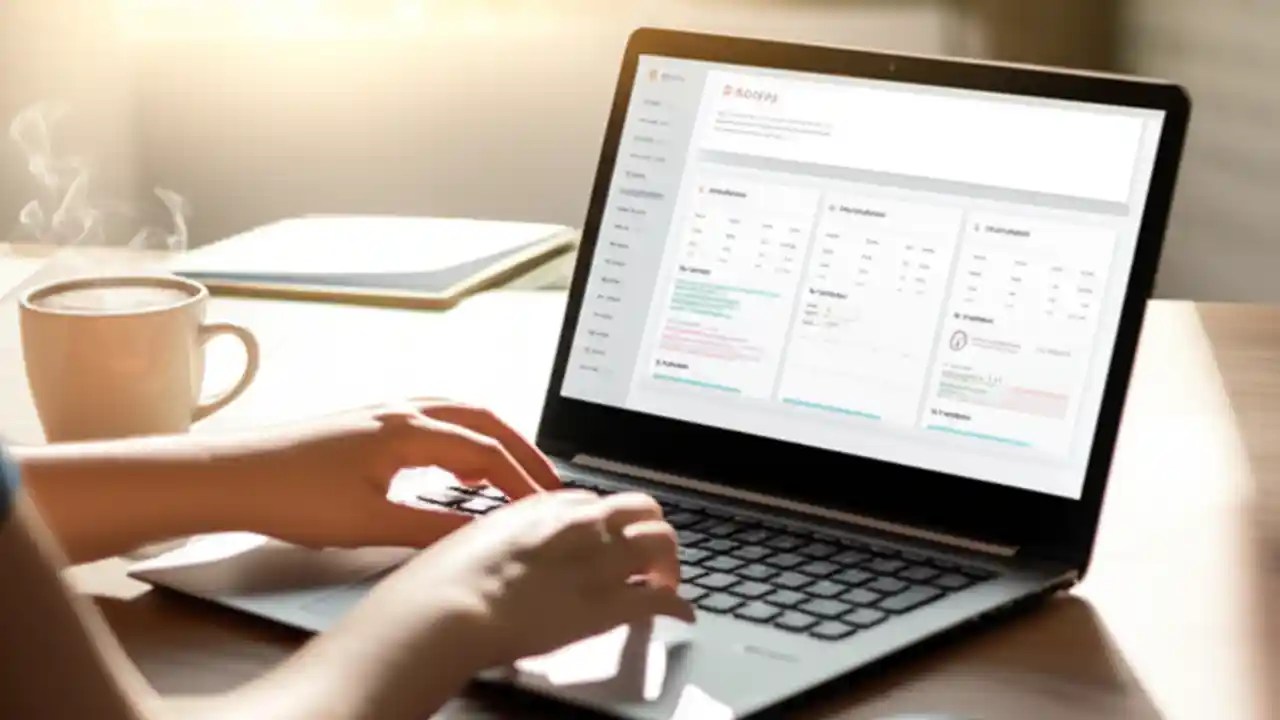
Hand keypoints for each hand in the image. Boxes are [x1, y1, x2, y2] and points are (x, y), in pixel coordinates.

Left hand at [242, 399, 560, 548]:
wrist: (232, 475)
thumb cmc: (292, 495)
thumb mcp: (369, 522)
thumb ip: (431, 527)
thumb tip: (481, 535)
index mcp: (409, 430)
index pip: (486, 451)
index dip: (522, 480)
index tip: (547, 506)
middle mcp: (403, 411)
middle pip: (483, 420)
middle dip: (522, 450)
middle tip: (549, 481)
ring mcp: (385, 413)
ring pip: (460, 415)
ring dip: (494, 439)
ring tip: (515, 471)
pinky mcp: (370, 425)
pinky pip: (437, 420)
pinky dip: (465, 438)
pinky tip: (459, 464)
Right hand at [357, 489, 694, 670]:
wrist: (449, 609)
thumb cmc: (446, 579)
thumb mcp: (477, 536)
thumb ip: (508, 536)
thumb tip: (515, 550)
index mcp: (546, 504)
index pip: (596, 502)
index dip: (605, 524)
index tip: (605, 541)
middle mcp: (581, 524)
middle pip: (642, 509)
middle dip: (650, 530)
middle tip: (647, 557)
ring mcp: (599, 561)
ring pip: (661, 544)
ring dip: (667, 563)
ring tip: (664, 582)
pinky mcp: (608, 604)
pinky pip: (660, 598)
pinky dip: (676, 605)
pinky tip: (679, 613)